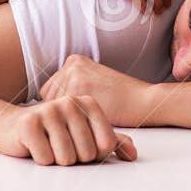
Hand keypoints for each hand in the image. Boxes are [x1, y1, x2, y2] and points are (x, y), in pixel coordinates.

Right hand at [0, 95, 136, 164]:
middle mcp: (70, 102)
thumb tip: (132, 154)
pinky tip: (35, 146)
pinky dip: (41, 160)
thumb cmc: (53, 132)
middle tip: (60, 146)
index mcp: (88, 102)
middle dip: (74, 158)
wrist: (12, 126)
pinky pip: (46, 159)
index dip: (94, 154)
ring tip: (48, 146)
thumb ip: (110, 141)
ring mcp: (49, 110)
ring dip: (57, 160)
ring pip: (67, 158)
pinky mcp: (29, 124)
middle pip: (87, 153)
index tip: (80, 145)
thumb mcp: (85, 134)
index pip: (106, 144)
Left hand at [40, 54, 157, 127]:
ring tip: (82, 126)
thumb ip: (74, 86)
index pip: (50, 90)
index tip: (74, 117)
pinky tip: (84, 129)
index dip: (60, 108)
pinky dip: (69, 126)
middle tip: (77, 123)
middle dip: (59, 114)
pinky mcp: (78, 90)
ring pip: (52, 108)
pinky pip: (62, 115)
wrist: (144, 100)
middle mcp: (71, 65)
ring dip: (62, 121)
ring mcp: (74, 76)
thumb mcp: (95, 83)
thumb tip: (50, 106)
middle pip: (47, 98)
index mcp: (74, 61)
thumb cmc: (122, 99)